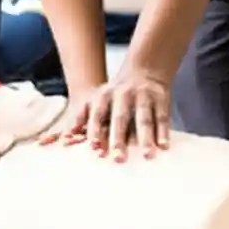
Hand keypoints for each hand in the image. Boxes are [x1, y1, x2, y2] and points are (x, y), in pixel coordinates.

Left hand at [37, 69, 171, 161]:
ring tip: (148, 155)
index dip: (96, 130)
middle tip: (118, 160)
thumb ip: (82, 118)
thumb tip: (64, 138)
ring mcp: (143, 96)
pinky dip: (163, 132)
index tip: (94, 147)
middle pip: (120, 119)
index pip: (98, 115)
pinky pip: (162, 117)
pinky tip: (164, 146)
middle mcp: (123, 95)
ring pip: (144, 119)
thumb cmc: (116, 94)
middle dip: (119, 139)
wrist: (145, 69)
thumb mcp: (98, 100)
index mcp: (105, 96)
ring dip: (146, 138)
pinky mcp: (161, 98)